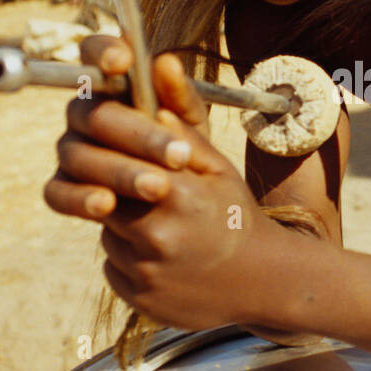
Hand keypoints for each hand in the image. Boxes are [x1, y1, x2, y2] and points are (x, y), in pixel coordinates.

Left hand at [43, 35, 277, 328]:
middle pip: (106, 196)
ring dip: (125, 224)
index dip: (118, 154)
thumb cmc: (238, 215)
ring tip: (168, 228)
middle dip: (120, 189)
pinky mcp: (137, 298)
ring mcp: (145, 272)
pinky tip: (165, 257)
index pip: (118, 161)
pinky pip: (114, 265)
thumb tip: (156, 72)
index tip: (128, 156)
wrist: (264, 282)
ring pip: (108, 233)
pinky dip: (130, 257)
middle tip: (145, 191)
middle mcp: (157, 235)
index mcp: (178, 195)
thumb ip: (181, 126)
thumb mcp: (218, 166)